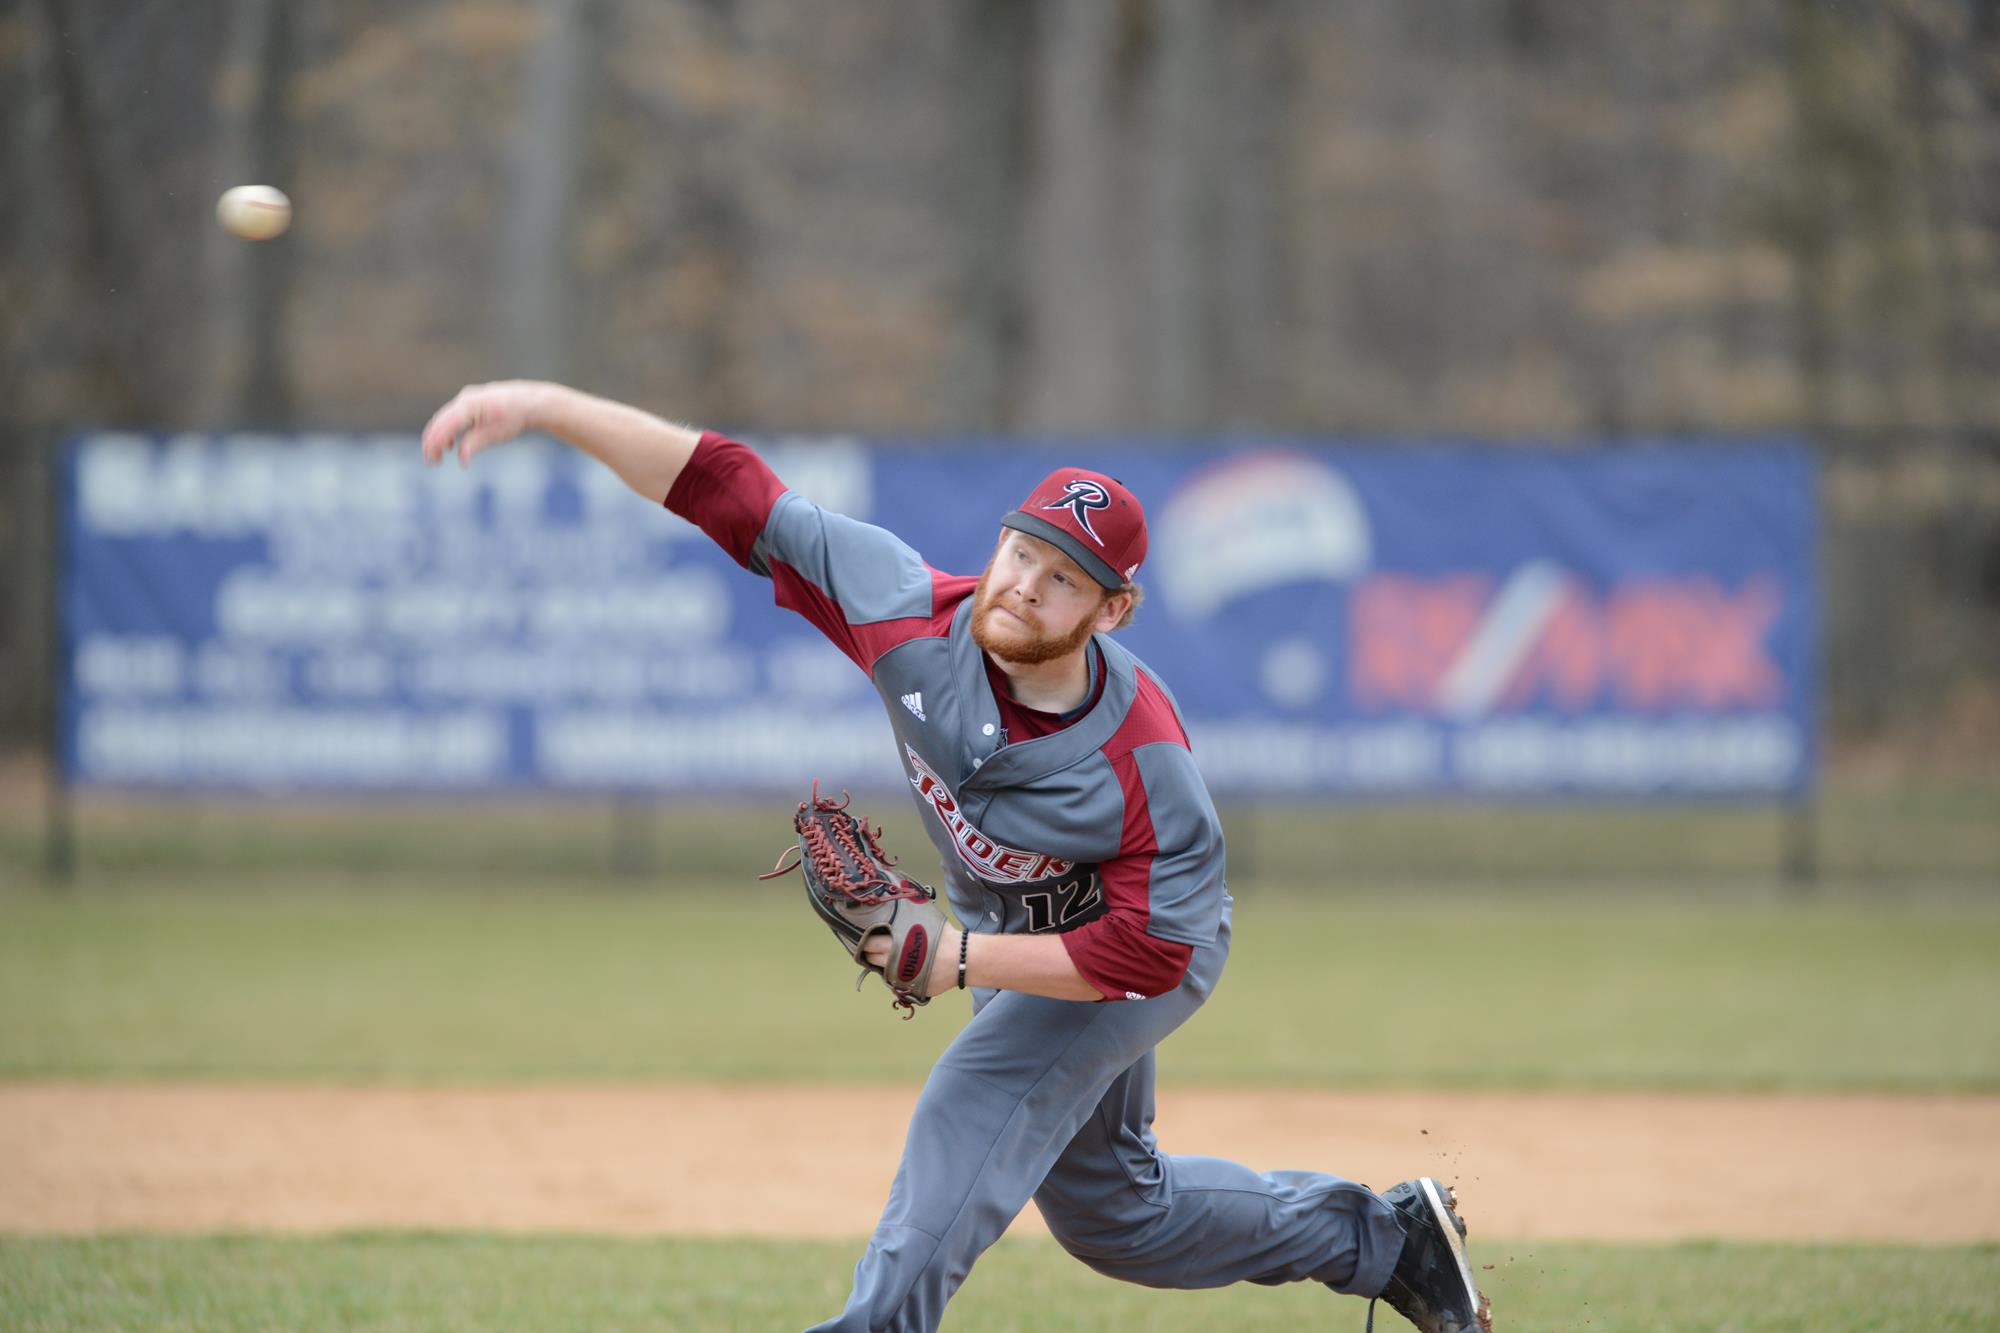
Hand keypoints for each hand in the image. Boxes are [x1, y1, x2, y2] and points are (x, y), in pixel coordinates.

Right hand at [420, 381, 544, 468]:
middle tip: (431, 461)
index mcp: (469, 405)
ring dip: (439, 437)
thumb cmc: (513, 417)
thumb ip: (475, 445)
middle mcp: (464, 399)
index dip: (435, 442)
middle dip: (433, 442)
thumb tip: (462, 461)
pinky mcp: (470, 402)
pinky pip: (453, 416)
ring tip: (438, 456)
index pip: (445, 424)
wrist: (528, 402)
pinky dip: (448, 430)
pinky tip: (449, 445)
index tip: (431, 458)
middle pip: (440, 421)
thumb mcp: (494, 435)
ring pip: (445, 418)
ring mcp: (466, 398)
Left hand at [862, 925, 961, 997]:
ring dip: (883, 964)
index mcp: (894, 944)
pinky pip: (896, 982)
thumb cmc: (944, 937)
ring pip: (882, 971)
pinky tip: (905, 966)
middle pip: (871, 959)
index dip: (866, 940)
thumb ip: (906, 916)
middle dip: (871, 953)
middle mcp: (893, 963)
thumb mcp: (924, 920)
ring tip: (891, 956)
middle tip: (875, 947)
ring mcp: (900, 978)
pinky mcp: (909, 988)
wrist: (962, 959)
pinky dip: (897, 974)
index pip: (868, 943)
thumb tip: (895, 902)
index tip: (866, 936)